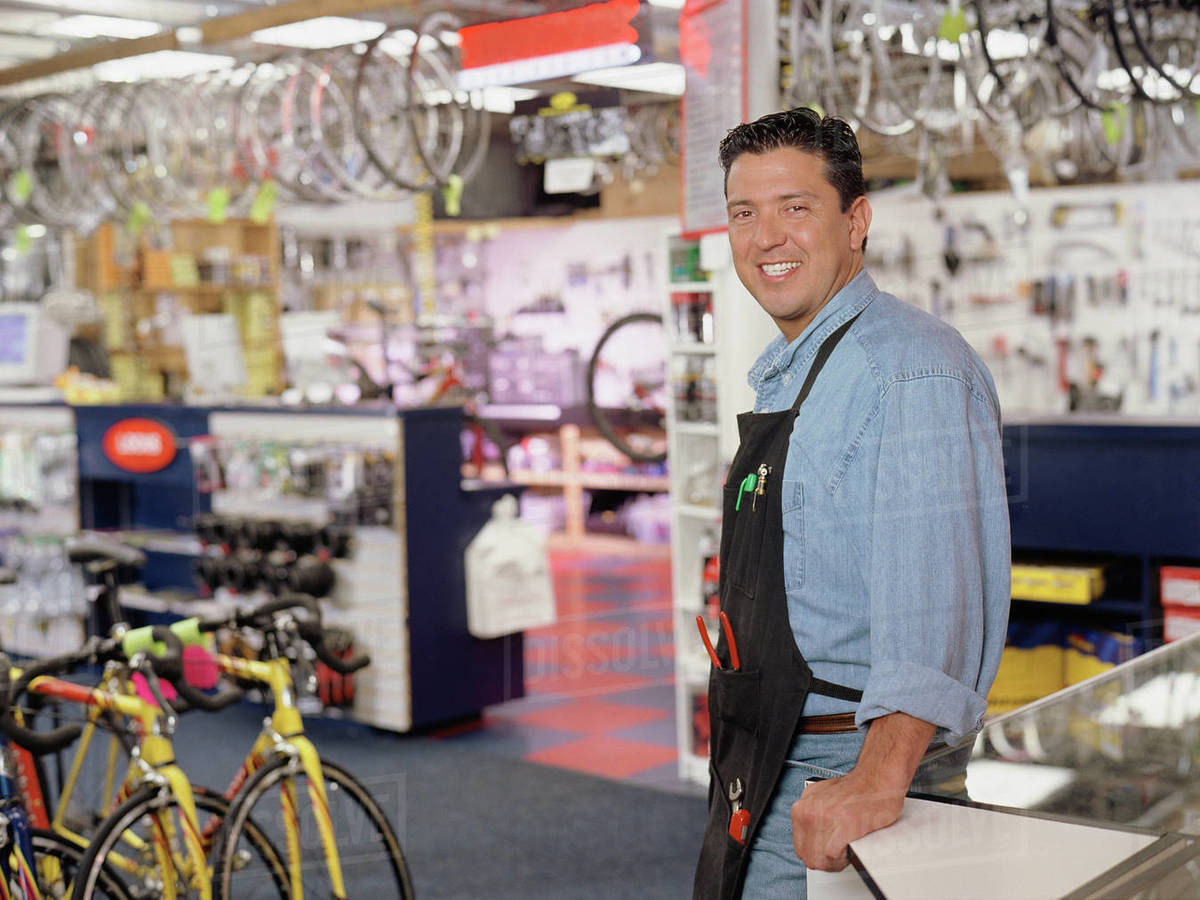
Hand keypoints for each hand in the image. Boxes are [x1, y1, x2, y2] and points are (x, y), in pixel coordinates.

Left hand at [790, 769, 904, 870]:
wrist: (877, 778)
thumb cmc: (856, 789)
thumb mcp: (822, 797)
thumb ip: (812, 816)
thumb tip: (810, 838)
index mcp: (801, 807)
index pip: (800, 848)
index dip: (816, 855)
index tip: (827, 853)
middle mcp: (809, 812)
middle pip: (808, 857)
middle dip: (826, 862)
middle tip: (839, 855)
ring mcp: (824, 818)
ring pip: (820, 860)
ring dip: (836, 862)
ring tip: (847, 850)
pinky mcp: (843, 825)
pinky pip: (833, 855)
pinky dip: (844, 858)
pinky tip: (851, 847)